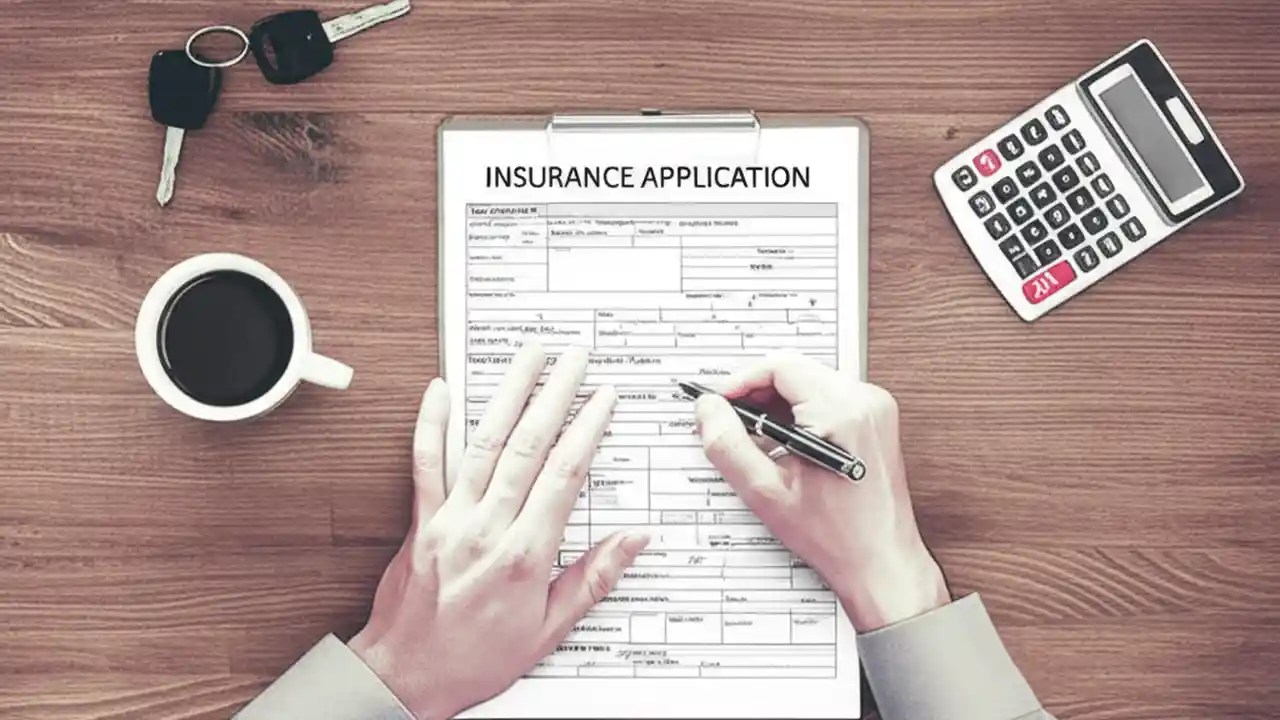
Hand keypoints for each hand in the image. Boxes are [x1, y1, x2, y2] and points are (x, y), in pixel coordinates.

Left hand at [349, 344, 648, 719]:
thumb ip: (593, 579)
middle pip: (528, 446)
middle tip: (575, 358)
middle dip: (555, 394)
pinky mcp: (421, 519)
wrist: (406, 675)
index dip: (588, 429)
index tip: (604, 398)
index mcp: (525, 555)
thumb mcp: (549, 631)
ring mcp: (450, 519)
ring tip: (528, 356)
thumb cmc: (476, 658)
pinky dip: (432, 423)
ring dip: (508, 393)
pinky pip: (424, 463)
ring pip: (483, 443)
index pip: (564, 476)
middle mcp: (487, 528)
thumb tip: (635, 540)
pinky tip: (441, 389)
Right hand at [693, 352, 948, 631]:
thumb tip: (708, 408)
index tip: (718, 402)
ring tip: (757, 438)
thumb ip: (727, 443)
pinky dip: (800, 412)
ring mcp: (876, 408)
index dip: (740, 380)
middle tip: (731, 421)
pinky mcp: (877, 418)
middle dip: (757, 392)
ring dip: (777, 403)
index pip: (780, 367)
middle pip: (795, 371)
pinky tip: (784, 443)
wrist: (882, 561)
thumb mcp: (765, 491)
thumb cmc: (835, 536)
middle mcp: (864, 401)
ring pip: (810, 382)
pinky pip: (828, 397)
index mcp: (841, 412)